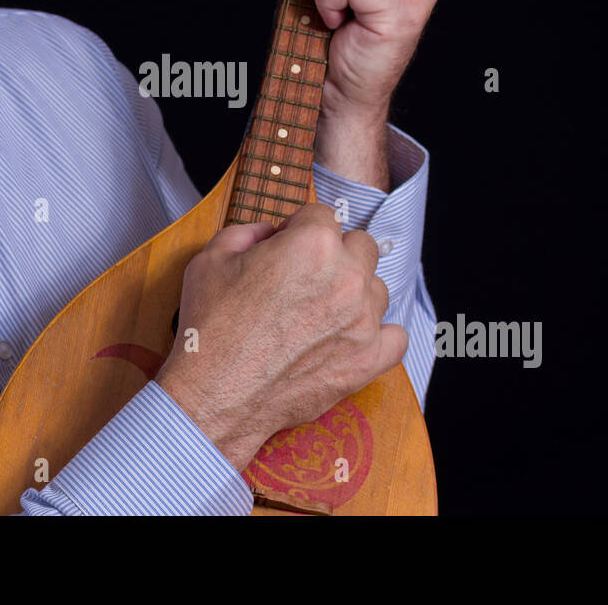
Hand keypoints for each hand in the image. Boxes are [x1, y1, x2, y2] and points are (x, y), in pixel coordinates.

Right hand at [154, 203, 408, 470]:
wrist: (214, 394)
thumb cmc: (210, 328)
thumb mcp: (211, 258)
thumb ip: (249, 231)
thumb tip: (271, 232)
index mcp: (312, 244)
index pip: (323, 214)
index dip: (299, 227)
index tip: (287, 246)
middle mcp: (347, 277)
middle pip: (361, 245)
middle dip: (336, 254)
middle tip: (306, 278)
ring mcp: (362, 320)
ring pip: (377, 288)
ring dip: (355, 294)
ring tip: (320, 314)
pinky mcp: (368, 360)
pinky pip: (396, 337)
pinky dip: (378, 336)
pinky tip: (352, 338)